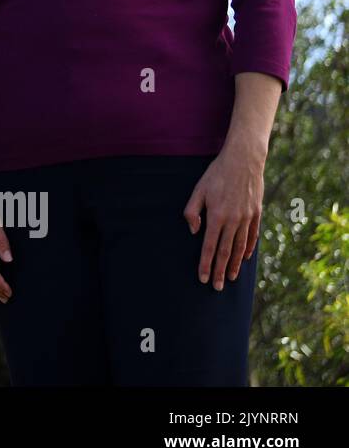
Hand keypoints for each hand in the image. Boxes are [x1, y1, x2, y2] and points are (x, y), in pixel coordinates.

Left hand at [184, 137, 265, 290]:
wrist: (244, 160)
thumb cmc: (216, 174)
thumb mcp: (198, 190)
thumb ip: (192, 211)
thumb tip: (194, 232)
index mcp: (216, 216)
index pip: (208, 247)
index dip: (204, 264)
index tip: (201, 278)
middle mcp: (233, 220)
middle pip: (225, 252)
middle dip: (219, 271)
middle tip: (216, 287)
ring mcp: (247, 218)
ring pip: (239, 247)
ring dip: (233, 264)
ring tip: (230, 278)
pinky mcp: (256, 214)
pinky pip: (252, 236)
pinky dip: (248, 249)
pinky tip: (243, 258)